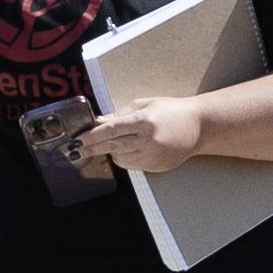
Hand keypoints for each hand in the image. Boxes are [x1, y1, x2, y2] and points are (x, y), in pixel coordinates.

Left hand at [79, 93, 213, 176]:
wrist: (198, 127)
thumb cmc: (171, 111)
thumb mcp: (145, 105)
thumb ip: (121, 114)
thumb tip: (99, 121)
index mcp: (145, 121)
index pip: (112, 130)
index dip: (92, 136)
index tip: (78, 139)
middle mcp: (148, 141)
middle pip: (112, 146)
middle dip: (91, 148)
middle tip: (75, 150)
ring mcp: (152, 156)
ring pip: (120, 158)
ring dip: (111, 151)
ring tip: (112, 142)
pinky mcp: (156, 167)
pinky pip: (131, 165)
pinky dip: (124, 157)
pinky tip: (129, 148)